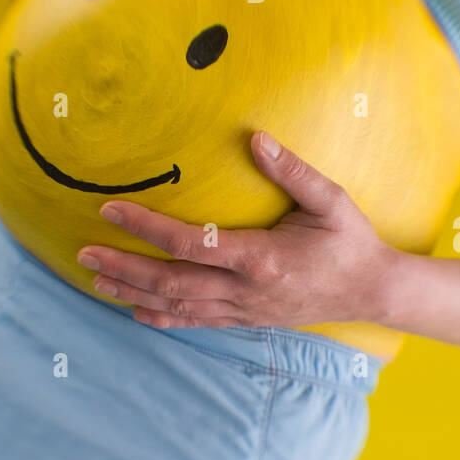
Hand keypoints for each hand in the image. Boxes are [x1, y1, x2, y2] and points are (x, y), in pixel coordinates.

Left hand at [76, 133, 391, 328]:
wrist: (375, 290)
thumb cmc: (352, 241)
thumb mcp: (331, 201)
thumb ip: (293, 171)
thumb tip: (256, 138)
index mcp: (261, 258)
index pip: (190, 242)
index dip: (146, 227)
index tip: (111, 210)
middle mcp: (246, 289)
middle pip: (171, 281)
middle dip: (124, 267)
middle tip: (84, 253)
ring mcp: (244, 309)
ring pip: (178, 305)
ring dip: (134, 293)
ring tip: (96, 280)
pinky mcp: (247, 318)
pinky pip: (198, 321)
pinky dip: (164, 318)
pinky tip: (137, 313)